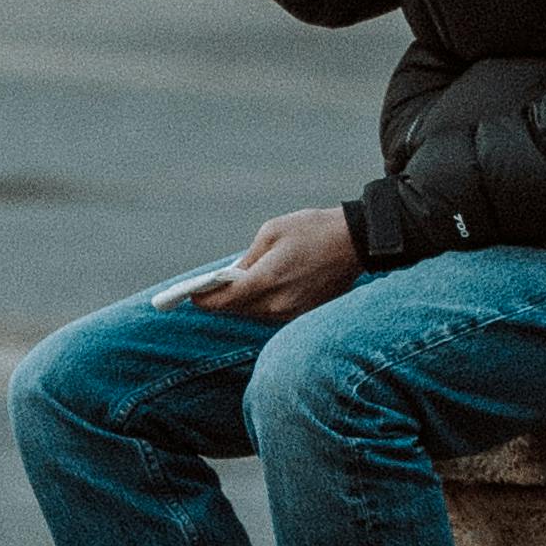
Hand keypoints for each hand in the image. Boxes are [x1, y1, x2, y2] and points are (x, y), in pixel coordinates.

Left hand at [196, 203, 360, 317]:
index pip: (225, 302)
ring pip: (255, 314)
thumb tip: (232, 278)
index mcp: (267, 281)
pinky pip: (272, 314)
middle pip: (237, 311)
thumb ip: (248, 258)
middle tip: (206, 291)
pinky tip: (259, 291)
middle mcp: (277, 304)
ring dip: (241, 304)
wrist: (354, 242)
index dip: (205, 300)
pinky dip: (261, 304)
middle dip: (220, 302)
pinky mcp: (303, 315)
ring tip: (230, 290)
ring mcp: (292, 313)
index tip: (192, 295)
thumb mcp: (272, 232)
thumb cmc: (311, 230)